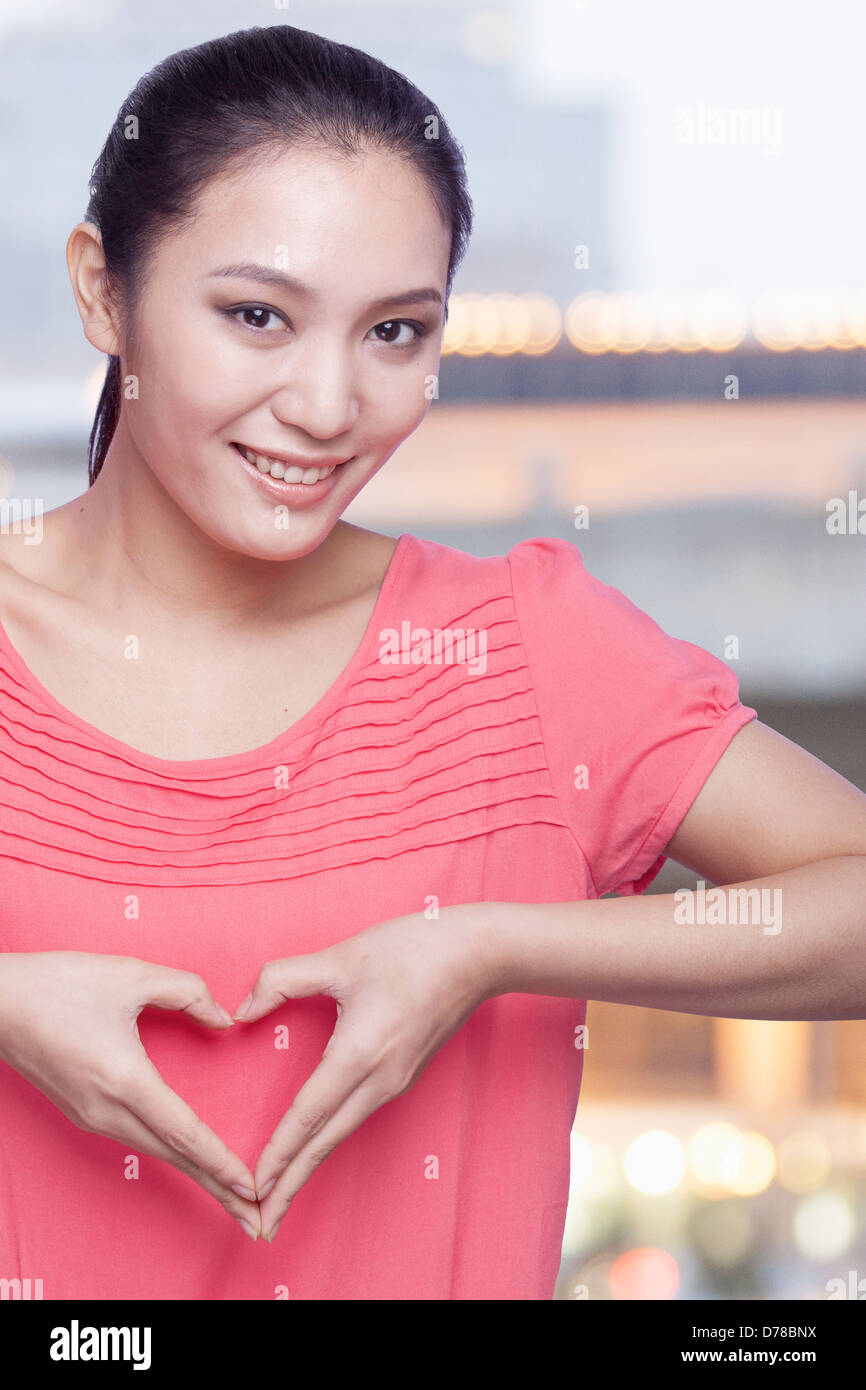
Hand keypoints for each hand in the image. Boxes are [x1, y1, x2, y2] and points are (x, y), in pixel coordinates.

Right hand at [0, 951, 261, 1238]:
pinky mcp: (83, 1111)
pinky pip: (137, 1139)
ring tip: (232, 1194)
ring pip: (155, 1151)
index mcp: (123, 1079)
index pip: (182, 1131)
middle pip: (174, 1155)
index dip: (220, 1160)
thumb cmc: (59, 984)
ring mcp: (91, 1115)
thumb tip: (223, 1018)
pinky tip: (189, 1157)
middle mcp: (106, 1109)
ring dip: (196, 1172)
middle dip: (218, 1186)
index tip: (250, 1186)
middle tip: (257, 1215)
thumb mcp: (131, 975)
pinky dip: (171, 1153)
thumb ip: (187, 992)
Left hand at [232, 906, 498, 1241]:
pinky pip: (357, 1117)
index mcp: (360, 1053)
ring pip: (342, 1134)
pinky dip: (328, 1141)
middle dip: (290, 1186)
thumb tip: (241, 1011)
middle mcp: (380, 1079)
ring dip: (308, 1167)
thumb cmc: (412, 949)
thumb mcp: (340, 957)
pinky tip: (314, 1148)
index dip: (277, 1154)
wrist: (478, 955)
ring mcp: (395, 1082)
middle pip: (325, 1143)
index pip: (308, 1117)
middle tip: (258, 1225)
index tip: (250, 1186)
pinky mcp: (403, 1076)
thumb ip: (281, 980)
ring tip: (279, 1197)